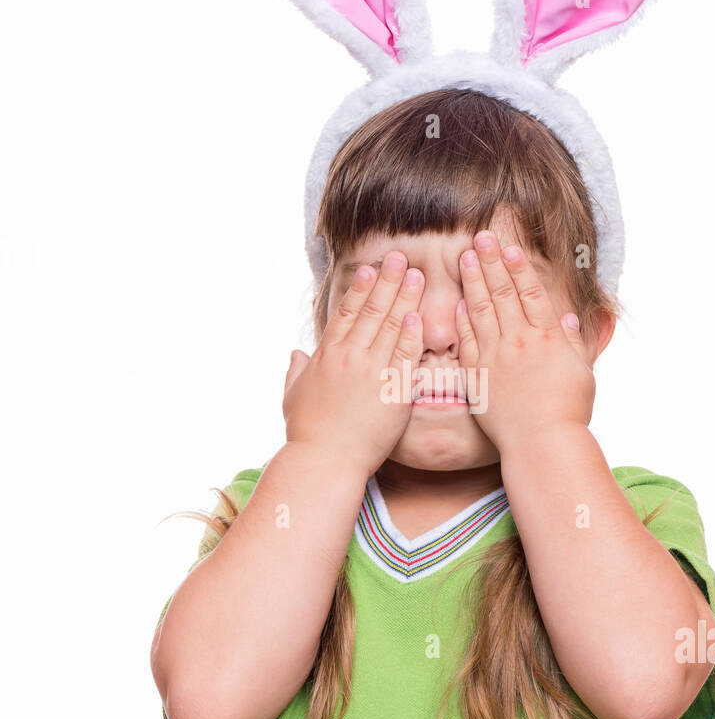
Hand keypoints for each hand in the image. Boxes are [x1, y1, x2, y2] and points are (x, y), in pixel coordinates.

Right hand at [282, 252, 424, 476]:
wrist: (325, 461)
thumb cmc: (307, 433)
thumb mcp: (292, 397)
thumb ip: (295, 371)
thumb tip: (295, 353)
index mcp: (326, 356)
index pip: (346, 313)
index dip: (360, 289)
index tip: (370, 269)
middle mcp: (349, 358)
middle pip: (371, 311)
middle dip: (388, 282)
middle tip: (402, 258)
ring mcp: (371, 373)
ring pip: (390, 327)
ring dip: (404, 299)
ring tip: (418, 275)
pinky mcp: (392, 391)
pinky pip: (405, 357)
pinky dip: (411, 335)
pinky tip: (418, 315)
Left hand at [455, 232, 595, 451]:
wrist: (542, 444)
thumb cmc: (567, 412)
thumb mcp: (581, 372)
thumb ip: (572, 342)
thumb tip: (567, 318)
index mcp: (549, 337)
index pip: (531, 293)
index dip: (519, 268)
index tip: (509, 247)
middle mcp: (521, 341)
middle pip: (504, 293)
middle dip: (491, 263)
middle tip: (480, 238)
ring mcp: (497, 357)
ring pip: (483, 311)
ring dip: (474, 282)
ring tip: (465, 258)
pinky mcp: (479, 376)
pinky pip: (468, 342)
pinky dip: (463, 320)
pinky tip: (458, 303)